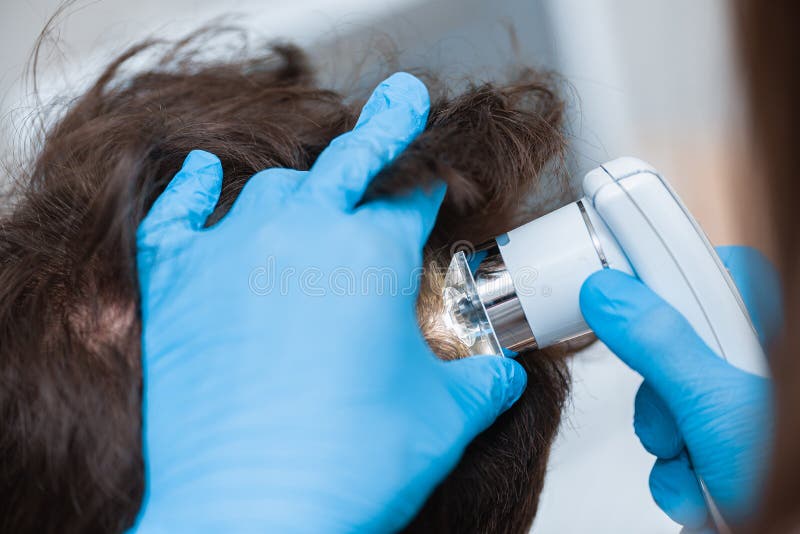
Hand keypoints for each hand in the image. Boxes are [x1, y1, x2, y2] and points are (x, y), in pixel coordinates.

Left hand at [132, 73, 525, 531]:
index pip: (414, 198)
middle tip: (401, 105)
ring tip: (319, 195)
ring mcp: (234, 253)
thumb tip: (505, 374)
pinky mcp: (179, 286)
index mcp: (373, 255)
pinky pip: (176, 215)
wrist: (254, 513)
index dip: (433, 190)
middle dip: (383, 134)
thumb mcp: (444, 418)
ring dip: (303, 187)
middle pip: (350, 165)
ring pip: (273, 188)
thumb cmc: (349, 465)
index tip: (437, 191)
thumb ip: (483, 382)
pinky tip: (201, 173)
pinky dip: (189, 191)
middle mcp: (302, 235)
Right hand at [579, 246, 778, 529]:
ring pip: (665, 394)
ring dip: (665, 434)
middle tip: (674, 398)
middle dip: (660, 381)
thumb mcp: (719, 406)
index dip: (672, 265)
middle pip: (677, 338)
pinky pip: (669, 438)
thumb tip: (609, 295)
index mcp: (771, 339)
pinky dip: (674, 467)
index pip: (723, 269)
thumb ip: (660, 346)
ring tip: (697, 458)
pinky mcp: (714, 446)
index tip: (621, 265)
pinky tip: (701, 483)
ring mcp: (732, 409)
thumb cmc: (791, 484)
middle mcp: (753, 369)